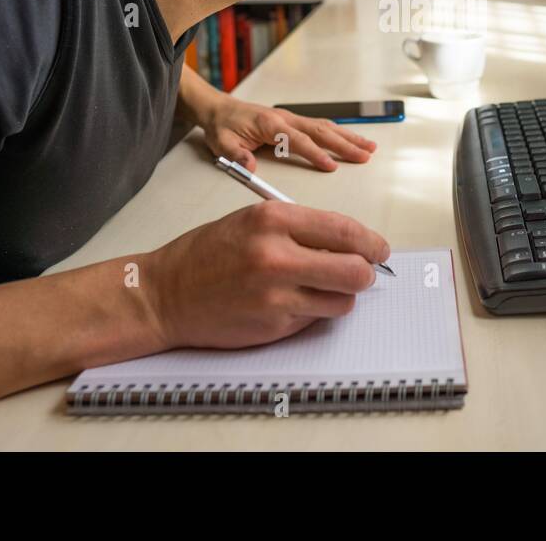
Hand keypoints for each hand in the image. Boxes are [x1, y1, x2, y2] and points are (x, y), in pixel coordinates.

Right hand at [141, 201, 390, 348]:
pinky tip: (291, 302)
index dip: (371, 242)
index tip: (379, 249)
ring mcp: (275, 295)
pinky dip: (314, 311)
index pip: (345, 230)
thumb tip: (351, 241)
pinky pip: (316, 319)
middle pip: (355, 271)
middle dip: (366, 272)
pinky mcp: (273, 325)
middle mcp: (277, 256)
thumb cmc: (208, 253)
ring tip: (320, 287)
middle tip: (363, 272)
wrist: (165, 294)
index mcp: (274, 220)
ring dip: (341, 296)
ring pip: (343, 301)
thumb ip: (302, 228)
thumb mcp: (254, 221)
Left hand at [201, 96, 376, 172]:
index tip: (331, 166)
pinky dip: (339, 133)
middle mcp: (285, 118)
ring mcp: (292, 118)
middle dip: (345, 144)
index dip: (315, 154)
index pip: (297, 140)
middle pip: (321, 131)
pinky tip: (351, 140)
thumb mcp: (223, 143)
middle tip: (364, 155)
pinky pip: (321, 126)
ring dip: (348, 137)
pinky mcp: (294, 121)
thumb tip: (250, 167)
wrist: (220, 109)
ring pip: (326, 126)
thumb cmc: (223, 126)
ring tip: (369, 147)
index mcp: (269, 124)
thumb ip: (237, 156)